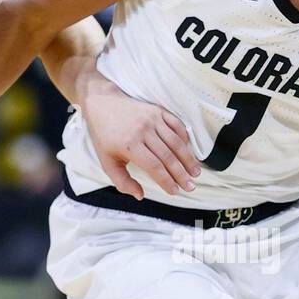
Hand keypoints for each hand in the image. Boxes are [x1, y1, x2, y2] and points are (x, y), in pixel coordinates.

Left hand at [79, 73, 200, 199]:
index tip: (175, 191)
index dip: (166, 180)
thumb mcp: (107, 161)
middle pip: (168, 156)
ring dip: (188, 159)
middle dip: (181, 173)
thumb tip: (140, 195)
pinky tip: (189, 151)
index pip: (154, 166)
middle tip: (190, 186)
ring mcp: (152, 119)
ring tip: (195, 172)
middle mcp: (143, 131)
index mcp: (129, 145)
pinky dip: (185, 139)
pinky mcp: (158, 110)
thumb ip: (122, 181)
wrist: (102, 103)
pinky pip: (176, 125)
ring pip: (176, 142)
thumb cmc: (104, 135)